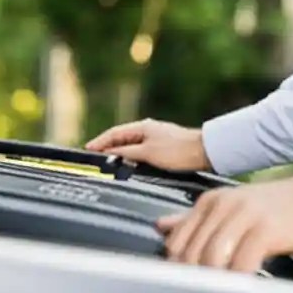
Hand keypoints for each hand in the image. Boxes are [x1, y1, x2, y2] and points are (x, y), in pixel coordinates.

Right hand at [84, 118, 211, 171]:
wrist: (204, 152)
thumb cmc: (178, 151)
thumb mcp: (148, 153)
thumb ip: (128, 153)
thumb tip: (111, 153)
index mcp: (142, 127)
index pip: (115, 133)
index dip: (100, 142)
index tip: (88, 149)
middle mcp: (148, 130)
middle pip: (122, 138)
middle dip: (107, 147)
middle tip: (94, 156)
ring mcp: (156, 138)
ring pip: (132, 145)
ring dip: (119, 152)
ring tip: (108, 161)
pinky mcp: (163, 147)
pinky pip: (140, 150)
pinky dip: (131, 156)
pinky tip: (130, 164)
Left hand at [157, 162, 292, 272]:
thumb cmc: (286, 207)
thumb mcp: (238, 206)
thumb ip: (199, 218)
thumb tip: (163, 227)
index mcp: (212, 201)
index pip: (177, 242)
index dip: (176, 271)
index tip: (184, 290)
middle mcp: (223, 205)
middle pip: (190, 253)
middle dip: (191, 281)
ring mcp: (244, 216)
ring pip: (211, 259)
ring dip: (212, 284)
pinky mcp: (266, 229)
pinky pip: (241, 263)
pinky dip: (237, 282)